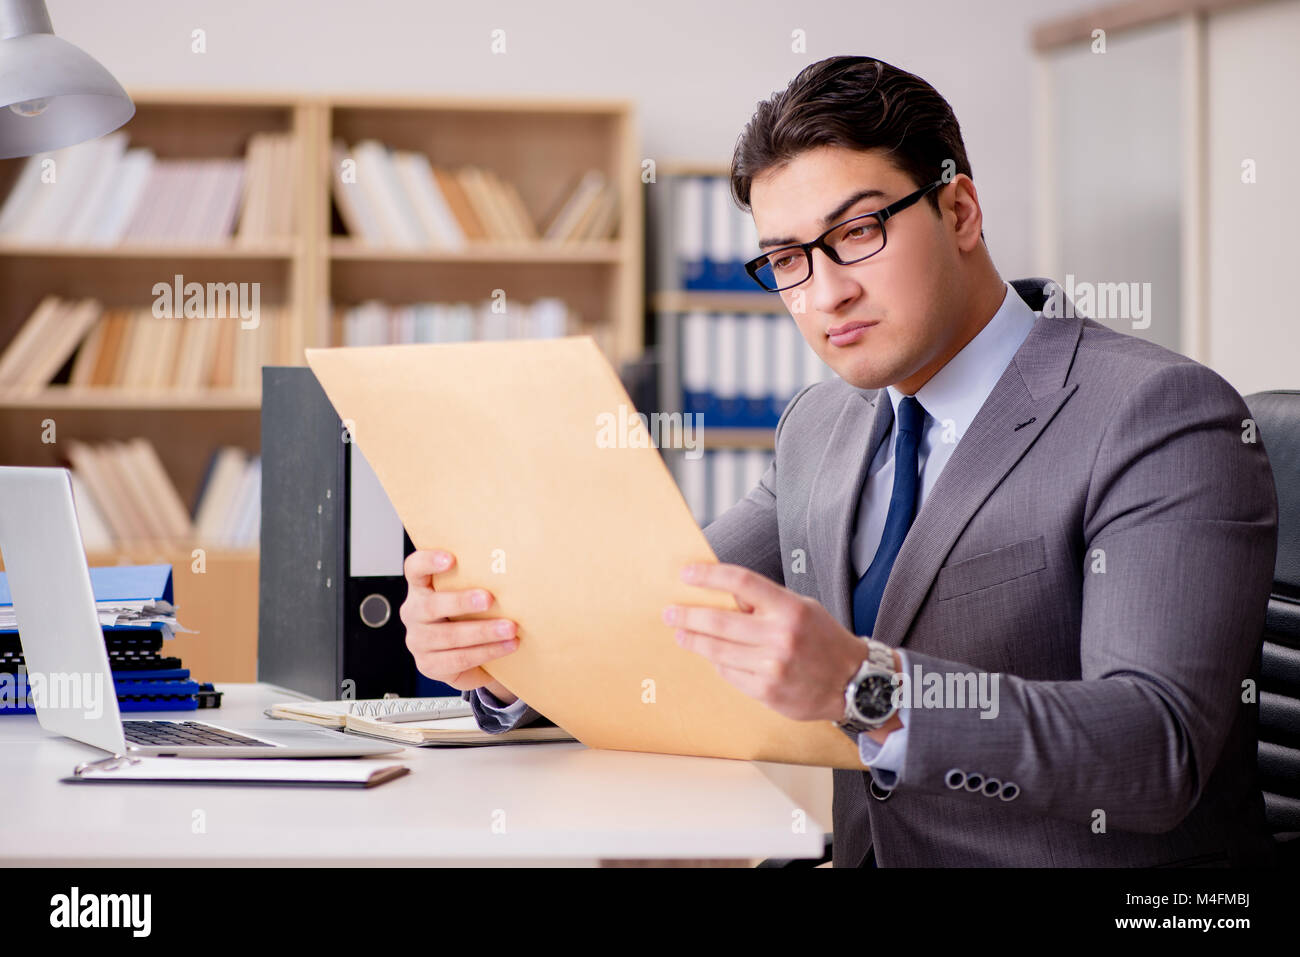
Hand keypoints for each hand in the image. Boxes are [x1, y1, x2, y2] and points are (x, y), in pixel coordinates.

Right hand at [400, 549, 519, 703]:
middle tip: (489, 598)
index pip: (415, 569)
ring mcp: (418, 641)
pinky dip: (487, 652)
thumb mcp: (471, 595)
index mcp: (421, 588)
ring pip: (448, 636)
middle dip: (461, 601)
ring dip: (482, 631)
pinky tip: (507, 646)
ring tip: (509, 628)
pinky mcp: (429, 665)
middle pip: (431, 605)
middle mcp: (414, 612)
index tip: (451, 559)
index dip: (428, 561)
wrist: (471, 656)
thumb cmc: (472, 615)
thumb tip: (513, 566)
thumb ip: (480, 580)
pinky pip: (459, 659)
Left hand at [662, 562, 882, 722]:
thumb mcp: (802, 608)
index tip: (686, 574)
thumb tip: (723, 596)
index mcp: (790, 608)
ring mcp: (772, 666)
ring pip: (718, 651)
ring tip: (681, 633)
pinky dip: (718, 663)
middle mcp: (780, 636)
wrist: (855, 682)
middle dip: (688, 615)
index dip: (709, 576)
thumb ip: (766, 603)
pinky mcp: (767, 692)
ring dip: (694, 640)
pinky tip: (712, 656)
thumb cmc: (824, 640)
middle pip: (719, 620)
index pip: (741, 582)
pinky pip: (729, 674)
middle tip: (670, 612)